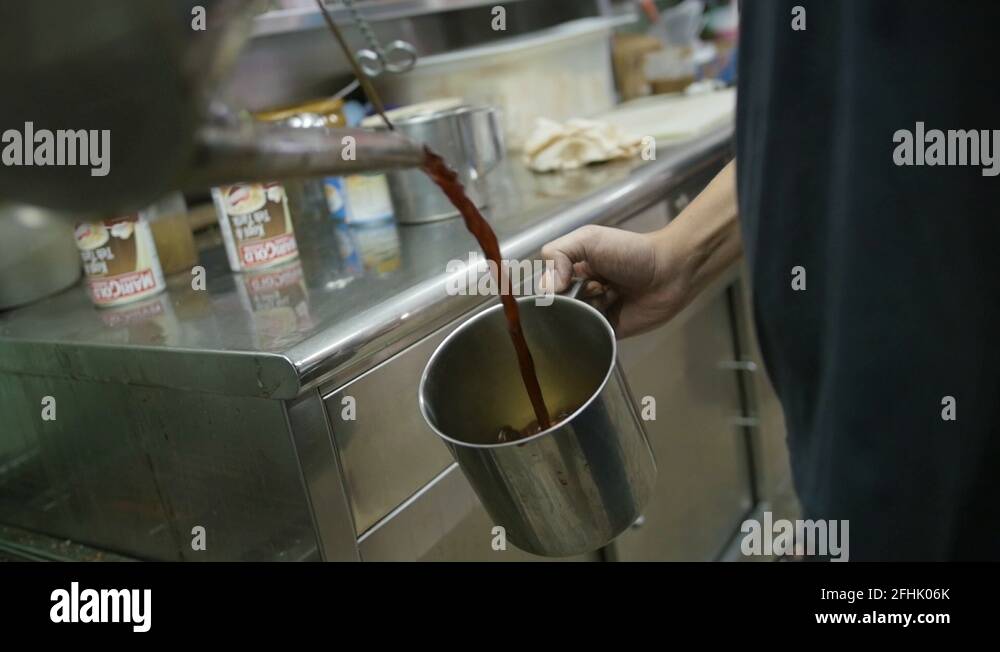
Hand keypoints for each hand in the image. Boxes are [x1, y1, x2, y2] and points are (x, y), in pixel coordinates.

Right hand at [541, 224, 692, 337]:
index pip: (545, 284)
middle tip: (597, 287)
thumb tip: (546, 287)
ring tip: (610, 297)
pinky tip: (610, 314)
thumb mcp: (588, 239)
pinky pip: (589, 338)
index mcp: (573, 269)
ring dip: (588, 311)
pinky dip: (593, 329)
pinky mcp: (608, 331)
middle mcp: (581, 292)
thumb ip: (558, 253)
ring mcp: (595, 312)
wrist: (670, 272)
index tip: (568, 281)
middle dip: (573, 298)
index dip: (552, 286)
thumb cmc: (631, 252)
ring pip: (571, 322)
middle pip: (557, 306)